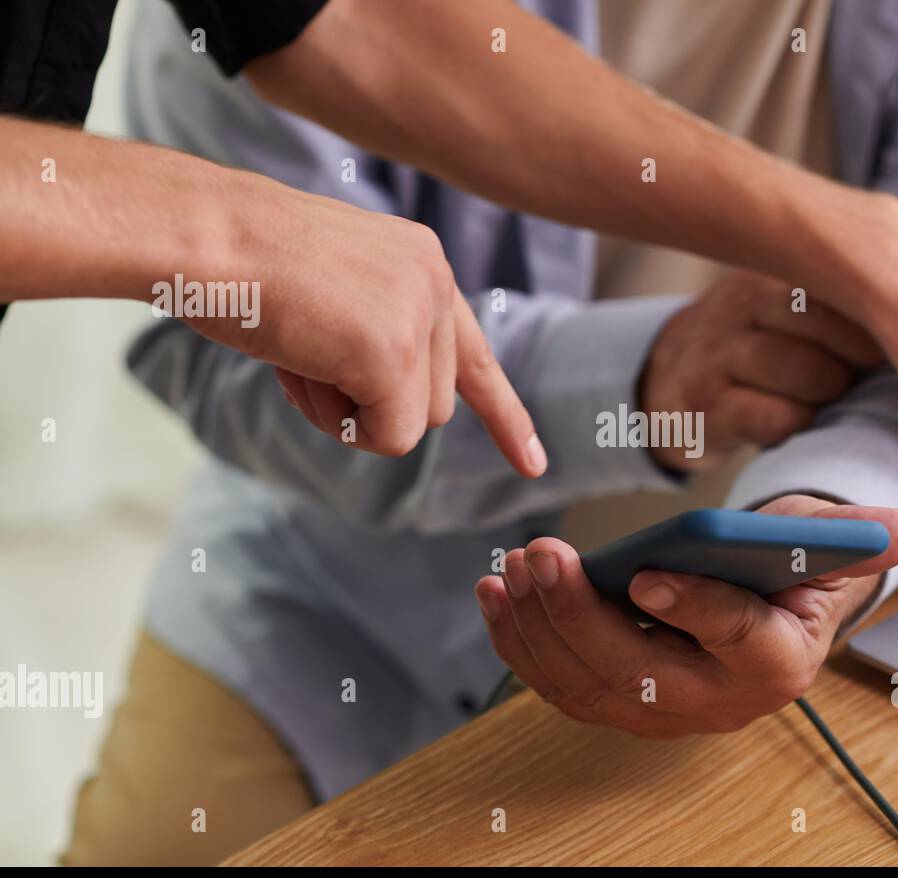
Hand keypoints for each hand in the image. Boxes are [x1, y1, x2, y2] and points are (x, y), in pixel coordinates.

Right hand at [193, 172, 545, 470]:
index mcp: (422, 263)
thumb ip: (378, 337)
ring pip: (413, 426)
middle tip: (306, 355)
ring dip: (350, 414)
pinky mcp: (394, 351)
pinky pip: (387, 437)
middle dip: (370, 404)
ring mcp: (419, 315)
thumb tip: (393, 413)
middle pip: (433, 404)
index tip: (534, 463)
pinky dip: (342, 424)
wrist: (201, 233)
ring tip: (301, 353)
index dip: (503, 414)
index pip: (474, 354)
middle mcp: (435, 282)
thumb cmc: (241, 265)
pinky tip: (303, 366)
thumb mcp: (331, 292)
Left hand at [474, 494, 897, 736]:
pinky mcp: (618, 703)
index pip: (736, 641)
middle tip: (543, 558)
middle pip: (639, 674)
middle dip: (580, 617)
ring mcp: (661, 711)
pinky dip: (522, 642)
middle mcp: (717, 703)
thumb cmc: (792, 573)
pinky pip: (560, 684)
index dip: (694, 610)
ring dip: (540, 628)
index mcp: (778, 665)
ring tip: (515, 568)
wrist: (764, 609)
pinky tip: (498, 593)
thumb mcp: (827, 547)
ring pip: (587, 685)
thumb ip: (855, 537)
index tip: (646, 578)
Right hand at [638, 271, 883, 471]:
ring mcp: (718, 352)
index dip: (882, 317)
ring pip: (808, 373)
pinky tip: (790, 422)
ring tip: (822, 399)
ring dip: (829, 395)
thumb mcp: (785, 307)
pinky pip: (774, 416)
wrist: (665, 385)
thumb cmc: (756, 350)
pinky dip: (795, 425)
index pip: (846, 279)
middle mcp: (743, 302)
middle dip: (861, 360)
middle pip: (832, 324)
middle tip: (856, 377)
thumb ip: (840, 300)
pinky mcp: (703, 404)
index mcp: (774, 270)